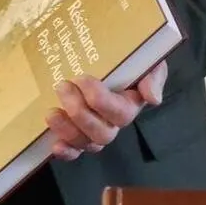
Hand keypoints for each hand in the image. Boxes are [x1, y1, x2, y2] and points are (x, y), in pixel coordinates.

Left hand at [45, 60, 166, 160]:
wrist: (112, 52)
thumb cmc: (128, 58)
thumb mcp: (147, 60)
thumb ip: (153, 76)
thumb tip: (153, 99)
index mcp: (130, 105)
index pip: (121, 114)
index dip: (101, 101)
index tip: (81, 78)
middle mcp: (113, 123)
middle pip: (101, 133)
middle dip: (79, 113)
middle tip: (62, 87)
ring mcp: (93, 130)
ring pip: (85, 142)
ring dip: (67, 130)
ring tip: (52, 112)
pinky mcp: (76, 133)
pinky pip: (74, 151)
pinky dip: (66, 152)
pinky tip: (56, 145)